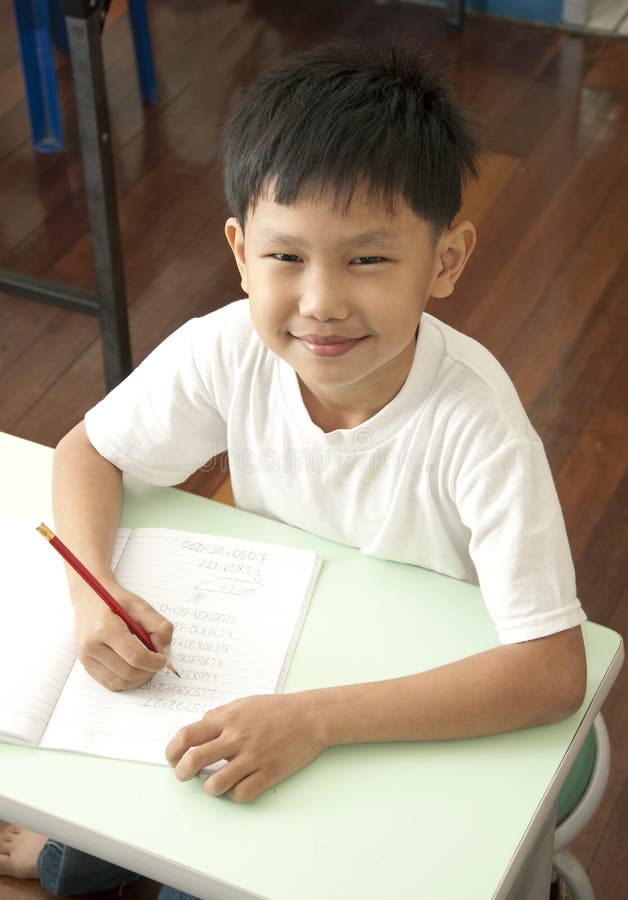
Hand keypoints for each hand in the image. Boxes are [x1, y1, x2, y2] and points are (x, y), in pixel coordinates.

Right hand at [72, 580, 173, 690]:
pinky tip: (136, 668)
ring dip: (140, 678)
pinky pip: (111, 684)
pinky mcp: (86, 666)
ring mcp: (86, 658)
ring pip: (120, 683)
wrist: (89, 599)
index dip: (155, 662)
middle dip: (149, 671)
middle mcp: (91, 646)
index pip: (135, 656)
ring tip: (148, 664)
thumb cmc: (115, 601)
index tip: (164, 658)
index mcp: (105, 628)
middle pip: (128, 672)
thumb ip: (158, 626)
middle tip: (158, 661)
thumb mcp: (141, 605)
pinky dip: (128, 681)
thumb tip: (164, 651)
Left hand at [165, 692, 326, 801]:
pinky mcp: (268, 773)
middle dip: (182, 773)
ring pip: (215, 784)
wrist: (311, 716)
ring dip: (209, 788)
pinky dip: (234, 795)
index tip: (172, 758)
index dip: (172, 750)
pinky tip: (237, 787)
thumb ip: (221, 714)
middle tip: (184, 775)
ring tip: (214, 783)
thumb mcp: (245, 703)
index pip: (188, 735)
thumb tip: (201, 725)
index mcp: (228, 719)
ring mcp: (252, 757)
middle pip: (194, 760)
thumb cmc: (279, 709)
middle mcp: (236, 738)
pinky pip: (241, 794)